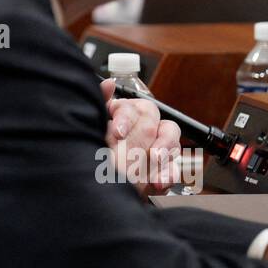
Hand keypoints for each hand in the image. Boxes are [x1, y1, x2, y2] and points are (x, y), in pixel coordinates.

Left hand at [100, 80, 180, 197]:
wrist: (97, 182)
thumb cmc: (96, 151)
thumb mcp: (94, 127)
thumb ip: (102, 103)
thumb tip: (109, 84)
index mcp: (128, 114)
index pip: (135, 109)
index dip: (126, 119)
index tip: (117, 133)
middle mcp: (145, 128)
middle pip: (157, 123)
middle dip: (152, 138)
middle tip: (146, 151)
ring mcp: (157, 148)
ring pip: (171, 142)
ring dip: (165, 154)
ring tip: (155, 165)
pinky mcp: (162, 169)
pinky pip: (173, 169)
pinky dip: (168, 175)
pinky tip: (159, 183)